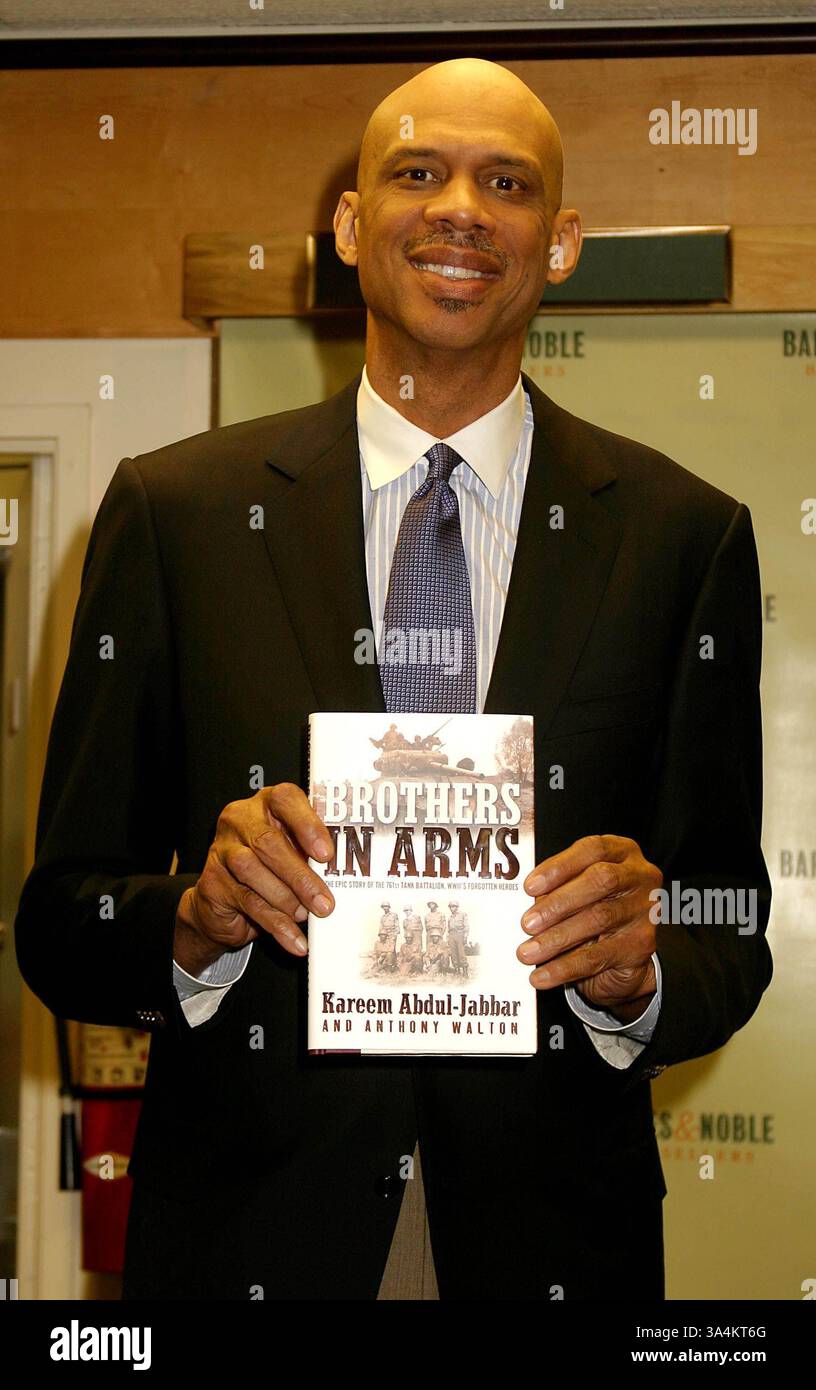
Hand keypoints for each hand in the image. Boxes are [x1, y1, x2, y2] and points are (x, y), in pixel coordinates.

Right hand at [174, 784, 334, 976]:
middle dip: (300, 877)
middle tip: (324, 903)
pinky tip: (294, 939)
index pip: (285, 800)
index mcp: (266, 804)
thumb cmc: (270, 868)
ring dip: (286, 899)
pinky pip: (247, 902)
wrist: (224, 901)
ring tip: (307, 916)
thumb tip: (344, 873)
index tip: (327, 854)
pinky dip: (276, 924)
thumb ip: (313, 854)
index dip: (307, 825)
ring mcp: (222, 849)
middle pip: (269, 843)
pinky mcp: (212, 881)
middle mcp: (240, 820)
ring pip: (253, 871)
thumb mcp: (294, 853)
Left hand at [516, 834, 660, 1021]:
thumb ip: (558, 888)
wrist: (623, 954)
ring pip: (599, 918)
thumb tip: (528, 903)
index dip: (559, 867)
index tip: (530, 886)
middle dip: (559, 902)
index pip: (592, 850)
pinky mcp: (641, 945)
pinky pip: (598, 956)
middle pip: (600, 881)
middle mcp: (639, 876)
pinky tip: (543, 975)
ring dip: (556, 938)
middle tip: (527, 923)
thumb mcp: (577, 890)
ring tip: (528, 952)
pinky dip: (565, 967)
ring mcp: (645, 910)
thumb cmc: (594, 908)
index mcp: (621, 852)